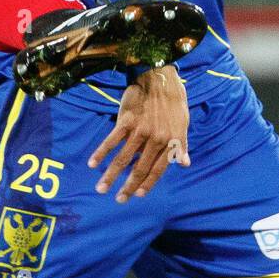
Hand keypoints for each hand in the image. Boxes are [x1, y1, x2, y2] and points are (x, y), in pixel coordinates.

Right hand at [88, 66, 189, 202]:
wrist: (159, 77)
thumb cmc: (174, 100)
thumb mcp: (183, 122)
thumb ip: (182, 144)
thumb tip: (185, 163)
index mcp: (170, 141)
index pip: (158, 169)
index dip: (149, 183)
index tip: (139, 195)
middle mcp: (155, 139)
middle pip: (139, 168)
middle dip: (128, 187)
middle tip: (119, 200)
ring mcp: (140, 130)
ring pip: (123, 158)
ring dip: (110, 175)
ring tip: (101, 188)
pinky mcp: (126, 120)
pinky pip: (112, 140)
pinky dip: (101, 152)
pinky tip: (93, 163)